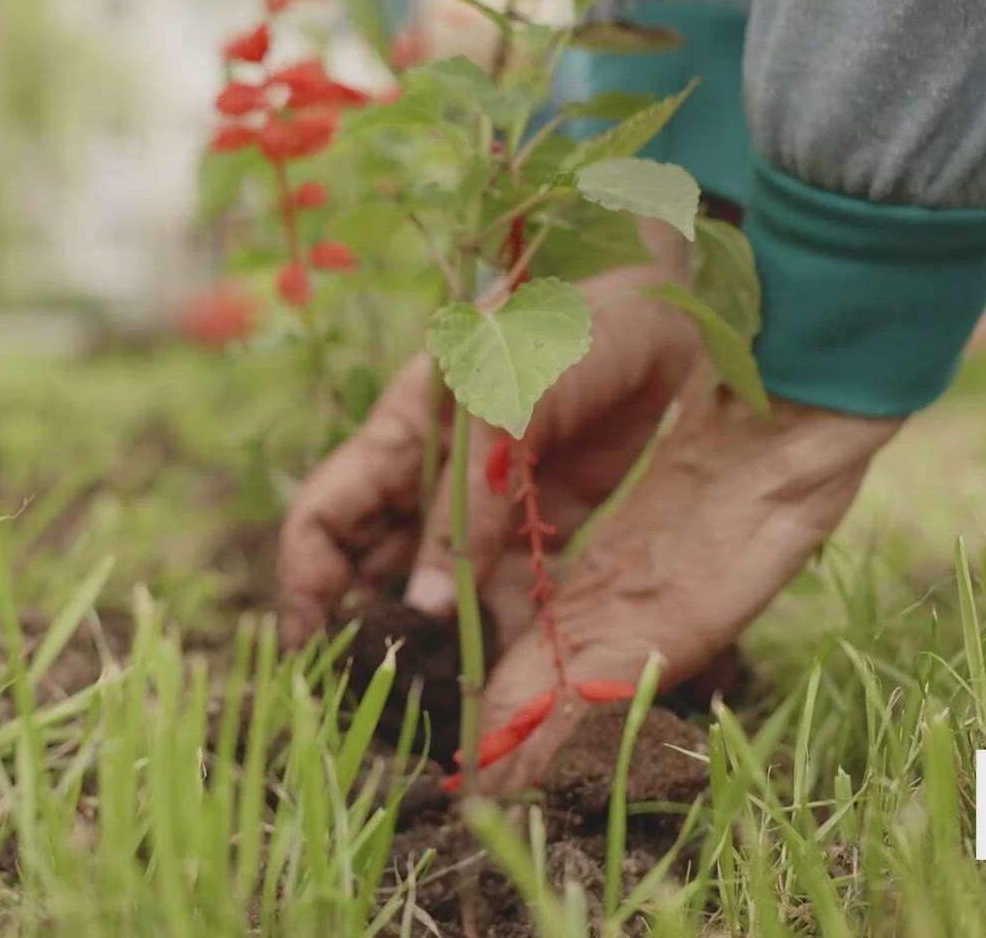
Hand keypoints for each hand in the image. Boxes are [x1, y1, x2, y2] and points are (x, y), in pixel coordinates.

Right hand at [274, 222, 905, 789]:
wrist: (679, 292)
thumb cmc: (577, 319)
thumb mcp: (509, 403)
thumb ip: (466, 504)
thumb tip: (422, 606)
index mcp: (405, 426)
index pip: (327, 512)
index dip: (305, 580)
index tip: (308, 648)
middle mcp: (439, 465)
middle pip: (375, 555)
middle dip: (367, 619)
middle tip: (379, 690)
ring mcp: (496, 489)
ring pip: (445, 577)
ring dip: (441, 631)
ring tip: (448, 693)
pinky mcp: (554, 506)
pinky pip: (513, 576)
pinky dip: (504, 618)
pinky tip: (511, 660)